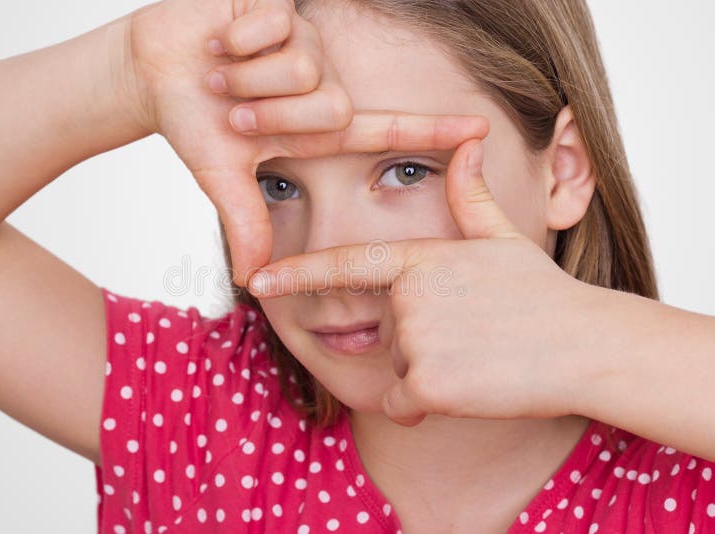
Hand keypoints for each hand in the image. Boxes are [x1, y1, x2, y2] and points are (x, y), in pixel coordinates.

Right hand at [115, 0, 490, 284]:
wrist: (154, 67)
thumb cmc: (191, 119)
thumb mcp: (221, 175)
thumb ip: (244, 222)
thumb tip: (249, 280)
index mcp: (312, 128)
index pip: (382, 130)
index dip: (432, 132)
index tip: (481, 132)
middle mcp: (319, 85)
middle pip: (334, 106)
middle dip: (272, 112)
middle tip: (233, 107)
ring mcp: (305, 45)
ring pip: (305, 68)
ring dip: (248, 77)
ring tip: (224, 70)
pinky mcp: (286, 8)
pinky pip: (277, 27)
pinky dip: (238, 39)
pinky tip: (224, 38)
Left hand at [246, 138, 597, 425]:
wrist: (586, 347)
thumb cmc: (544, 294)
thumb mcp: (505, 240)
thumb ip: (472, 198)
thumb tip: (469, 144)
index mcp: (422, 257)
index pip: (347, 265)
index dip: (298, 272)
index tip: (256, 278)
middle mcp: (410, 295)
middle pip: (389, 334)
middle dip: (422, 345)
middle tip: (474, 338)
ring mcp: (416, 338)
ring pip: (399, 370)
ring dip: (431, 374)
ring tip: (480, 359)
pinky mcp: (426, 382)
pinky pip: (404, 403)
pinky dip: (429, 405)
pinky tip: (473, 386)